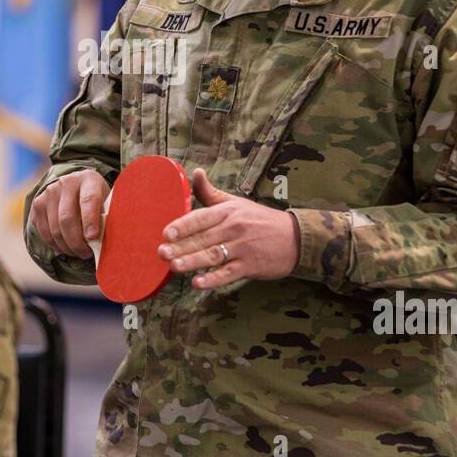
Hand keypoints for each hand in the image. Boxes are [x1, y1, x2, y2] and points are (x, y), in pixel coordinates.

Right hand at [27, 169, 108, 258]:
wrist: (75, 185)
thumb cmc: (95, 199)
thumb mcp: (106, 202)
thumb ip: (105, 218)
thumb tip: (101, 243)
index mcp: (88, 180)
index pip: (88, 200)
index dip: (90, 220)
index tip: (93, 237)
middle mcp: (65, 183)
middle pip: (67, 219)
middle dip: (77, 242)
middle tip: (86, 253)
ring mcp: (48, 193)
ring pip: (55, 230)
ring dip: (67, 247)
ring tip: (78, 252)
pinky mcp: (37, 205)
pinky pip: (44, 233)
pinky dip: (56, 245)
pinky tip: (66, 247)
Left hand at [158, 169, 298, 288]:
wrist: (295, 238)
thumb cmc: (261, 220)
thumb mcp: (237, 202)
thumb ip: (211, 192)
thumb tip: (195, 172)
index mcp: (228, 212)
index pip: (201, 217)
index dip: (183, 225)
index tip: (166, 233)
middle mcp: (234, 228)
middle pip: (203, 238)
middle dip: (181, 246)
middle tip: (161, 253)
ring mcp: (242, 248)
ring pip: (213, 255)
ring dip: (193, 262)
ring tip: (174, 267)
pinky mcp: (250, 266)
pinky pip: (228, 273)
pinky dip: (213, 279)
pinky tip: (199, 283)